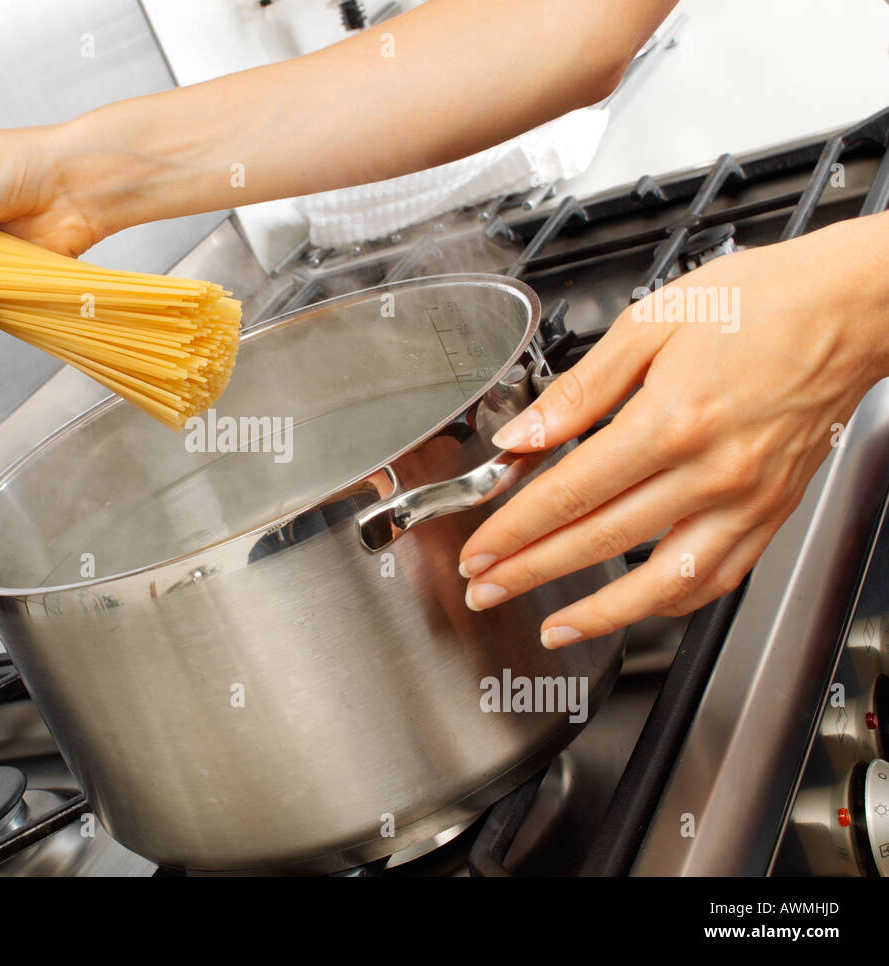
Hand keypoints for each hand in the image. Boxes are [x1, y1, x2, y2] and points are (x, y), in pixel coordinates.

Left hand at [457, 215, 888, 647]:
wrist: (853, 308)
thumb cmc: (763, 303)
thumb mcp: (651, 323)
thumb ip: (580, 388)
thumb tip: (523, 433)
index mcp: (672, 420)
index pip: (570, 493)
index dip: (515, 530)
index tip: (480, 551)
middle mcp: (711, 471)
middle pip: (600, 541)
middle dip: (532, 573)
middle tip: (487, 591)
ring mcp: (746, 500)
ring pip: (661, 582)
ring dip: (599, 613)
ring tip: (554, 627)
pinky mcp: (771, 512)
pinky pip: (717, 577)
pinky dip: (670, 603)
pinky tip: (634, 608)